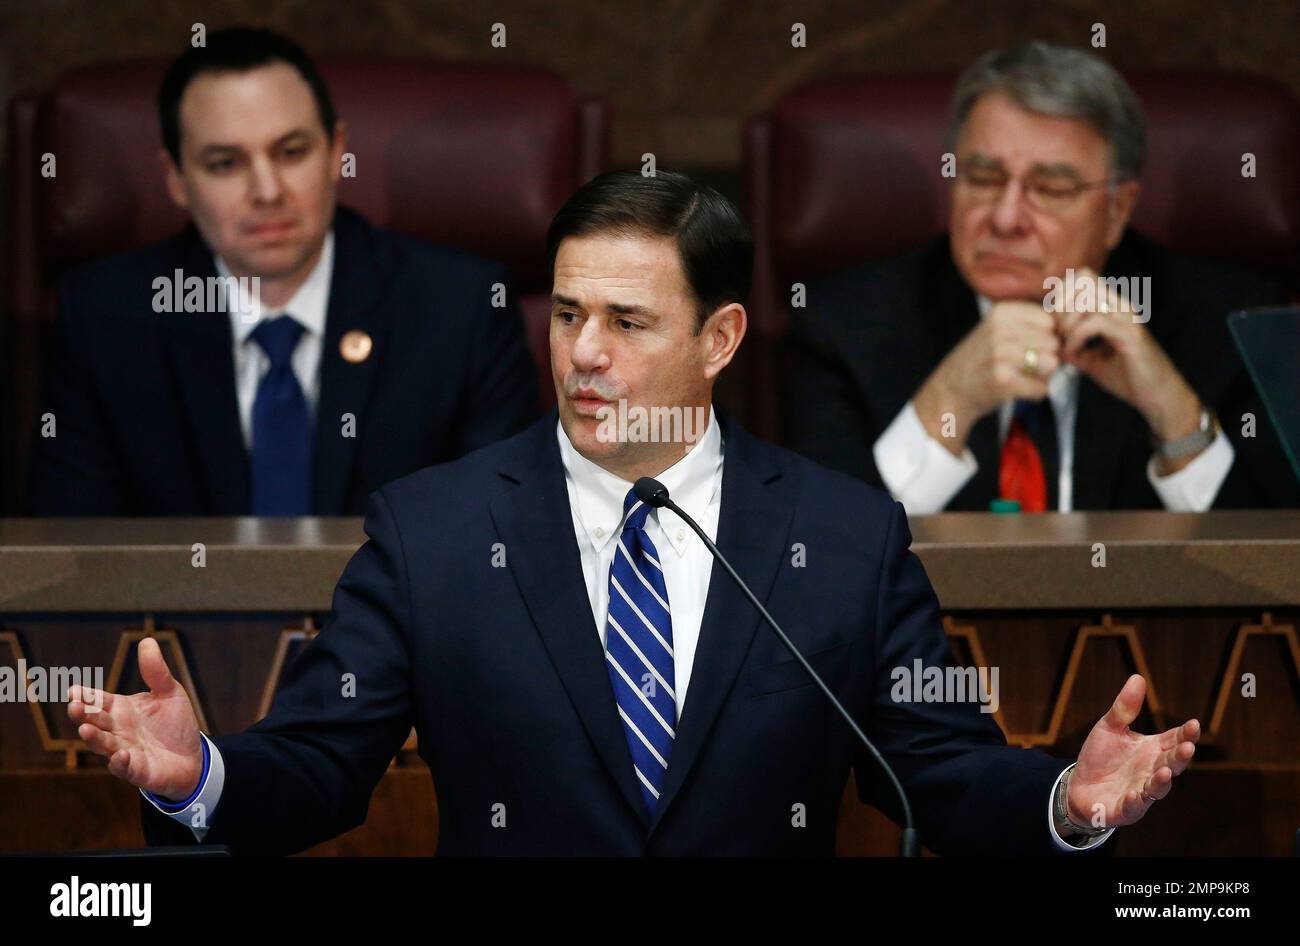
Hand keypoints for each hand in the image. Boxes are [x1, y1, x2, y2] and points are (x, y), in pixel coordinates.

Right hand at [67, 637, 204, 801]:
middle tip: (74, 707)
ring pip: (104, 746)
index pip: (98, 701)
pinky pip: (126, 769)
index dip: (86, 696)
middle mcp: (117, 731)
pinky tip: (120, 755)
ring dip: (94, 738)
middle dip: (84, 715)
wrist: (193, 756)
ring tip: (85, 730)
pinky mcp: (138, 771)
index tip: (74, 690)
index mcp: (120, 710)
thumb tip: (146, 640)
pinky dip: (120, 763)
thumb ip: (156, 671)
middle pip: (95, 722)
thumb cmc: (174, 723)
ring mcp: (125, 752)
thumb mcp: (169, 692)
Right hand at [915, 300, 1059, 451]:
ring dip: (1043, 376)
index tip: (1031, 349)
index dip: (1048, 338)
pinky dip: (1035, 393)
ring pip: (1052, 364)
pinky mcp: (1003, 380)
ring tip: (1022, 376)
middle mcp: (1001, 329)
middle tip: (1025, 367)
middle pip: (1054, 343)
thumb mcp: (999, 328)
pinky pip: (1042, 388)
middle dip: (1047, 358)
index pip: (1051, 321)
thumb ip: (1031, 324)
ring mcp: (1001, 354)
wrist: (950, 389)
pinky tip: (1017, 390)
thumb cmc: (982, 359)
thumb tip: (1073, 330)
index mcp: (1002, 312)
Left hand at [1057, 268, 1200, 448]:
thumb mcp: (1092, 361)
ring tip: (1065, 342)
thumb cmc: (1128, 378)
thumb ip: (1073, 348)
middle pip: (1083, 279)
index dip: (1061, 294)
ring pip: (1088, 297)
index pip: (1083, 277)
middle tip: (1057, 332)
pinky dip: (1076, 336)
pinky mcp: (1131, 335)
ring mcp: (1128, 318)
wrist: (1157, 396)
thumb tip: (1051, 345)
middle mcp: (1122, 306)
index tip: (1054, 322)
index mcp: (1113, 308)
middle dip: (1061, 304)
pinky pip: (1095, 322)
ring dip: (1067, 320)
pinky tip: (1074, 352)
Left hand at [1068, 674, 1199, 829]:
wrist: (1078, 786)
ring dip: (1162, 782)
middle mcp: (1151, 772)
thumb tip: (1138, 677)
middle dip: (1181, 757)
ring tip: (1165, 773)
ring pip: (1157, 789)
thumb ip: (1125, 708)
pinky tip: (1135, 795)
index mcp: (1152, 750)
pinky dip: (1135, 803)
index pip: (1174, 741)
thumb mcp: (1109, 728)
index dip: (1185, 734)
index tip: (1194, 724)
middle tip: (1188, 747)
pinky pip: (1132, 808)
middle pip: (1171, 764)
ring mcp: (1141, 792)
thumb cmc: (1100, 756)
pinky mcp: (1124, 810)